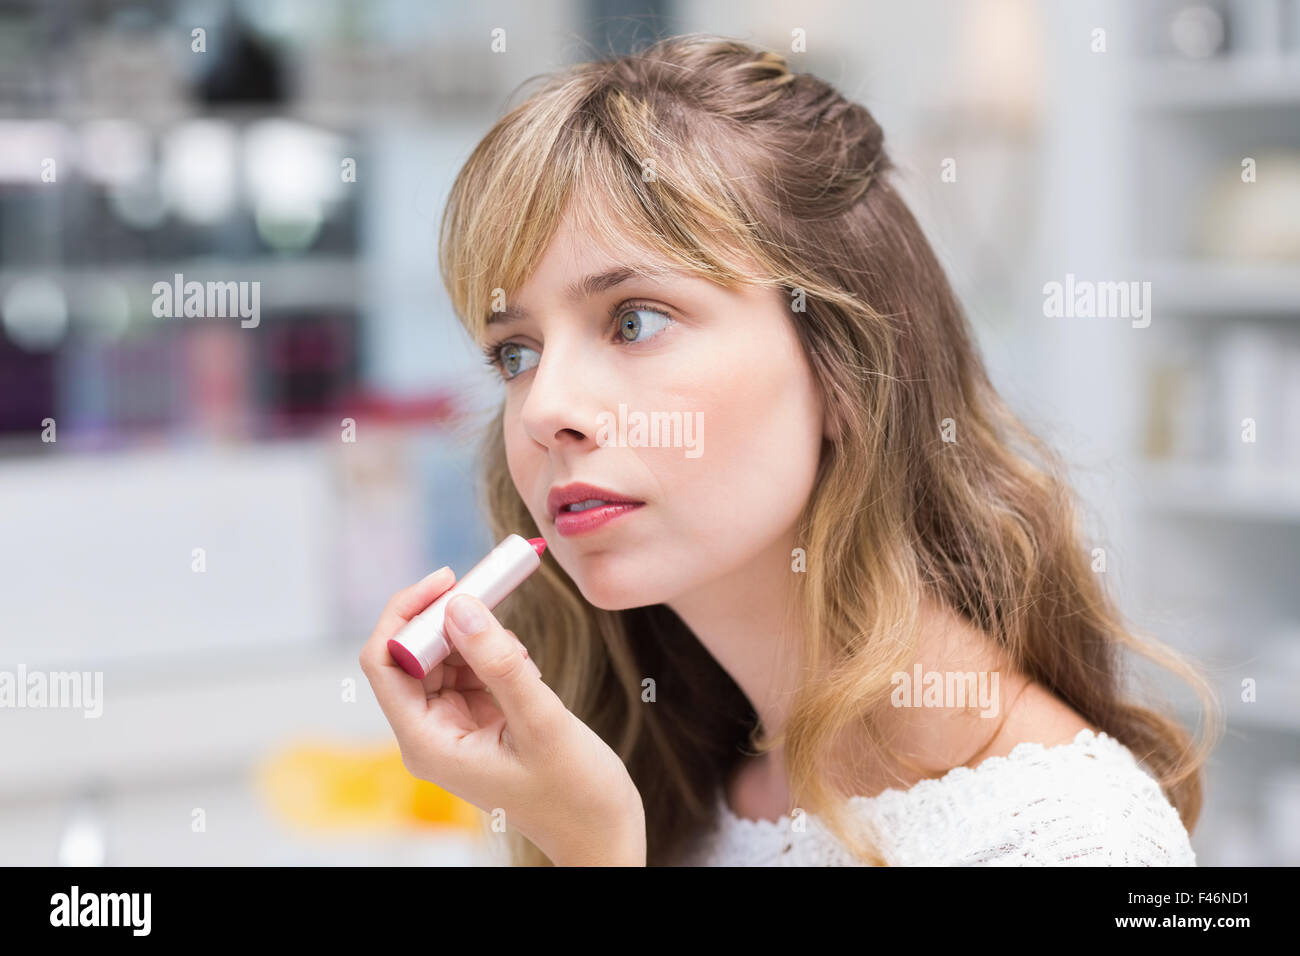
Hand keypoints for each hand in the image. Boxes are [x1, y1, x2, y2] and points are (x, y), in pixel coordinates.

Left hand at [359, 567, 645, 865]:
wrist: (602, 831)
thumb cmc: (575, 794)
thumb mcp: (541, 722)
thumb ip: (498, 663)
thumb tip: (459, 607)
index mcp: (428, 742)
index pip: (385, 662)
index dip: (406, 614)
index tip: (449, 580)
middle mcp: (430, 734)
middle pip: (413, 652)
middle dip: (448, 616)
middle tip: (492, 588)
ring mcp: (452, 727)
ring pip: (444, 655)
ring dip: (477, 637)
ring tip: (521, 657)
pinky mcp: (477, 721)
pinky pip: (470, 668)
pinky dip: (494, 654)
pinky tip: (525, 669)